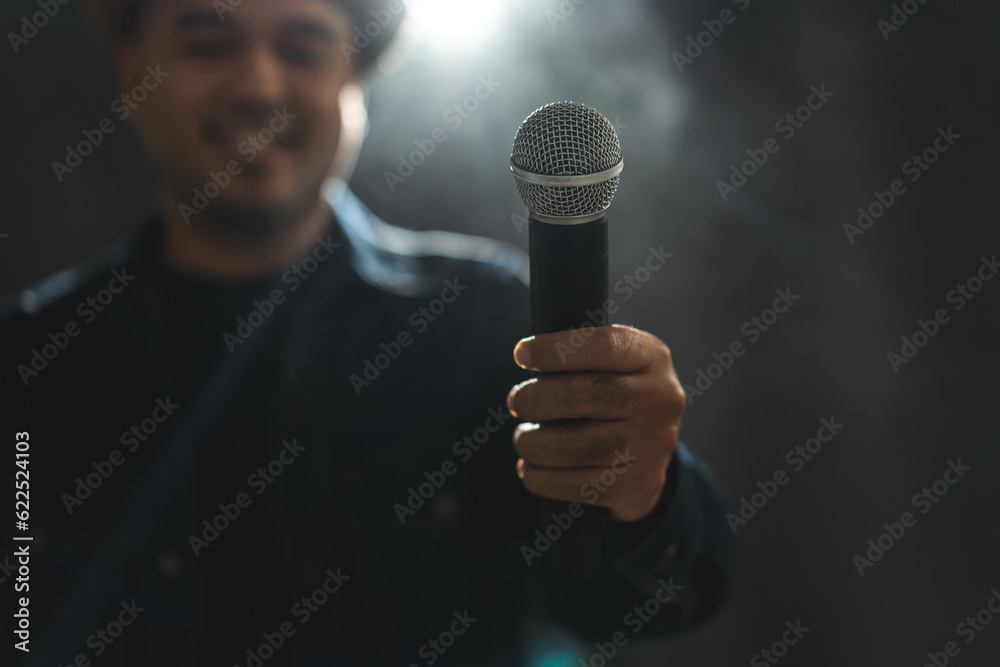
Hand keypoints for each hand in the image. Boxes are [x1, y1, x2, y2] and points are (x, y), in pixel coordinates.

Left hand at [507, 325, 685, 522]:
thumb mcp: (613, 363)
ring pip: (579, 447)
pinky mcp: (638, 483)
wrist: (651, 450)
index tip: (521, 355)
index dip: (557, 350)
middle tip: (517, 401)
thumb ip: (579, 357)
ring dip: (535, 444)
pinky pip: (578, 485)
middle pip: (591, 396)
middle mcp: (660, 399)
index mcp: (652, 357)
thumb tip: (526, 359)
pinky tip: (529, 468)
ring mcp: (653, 445)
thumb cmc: (613, 393)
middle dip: (540, 399)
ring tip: (523, 438)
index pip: (605, 347)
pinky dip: (541, 477)